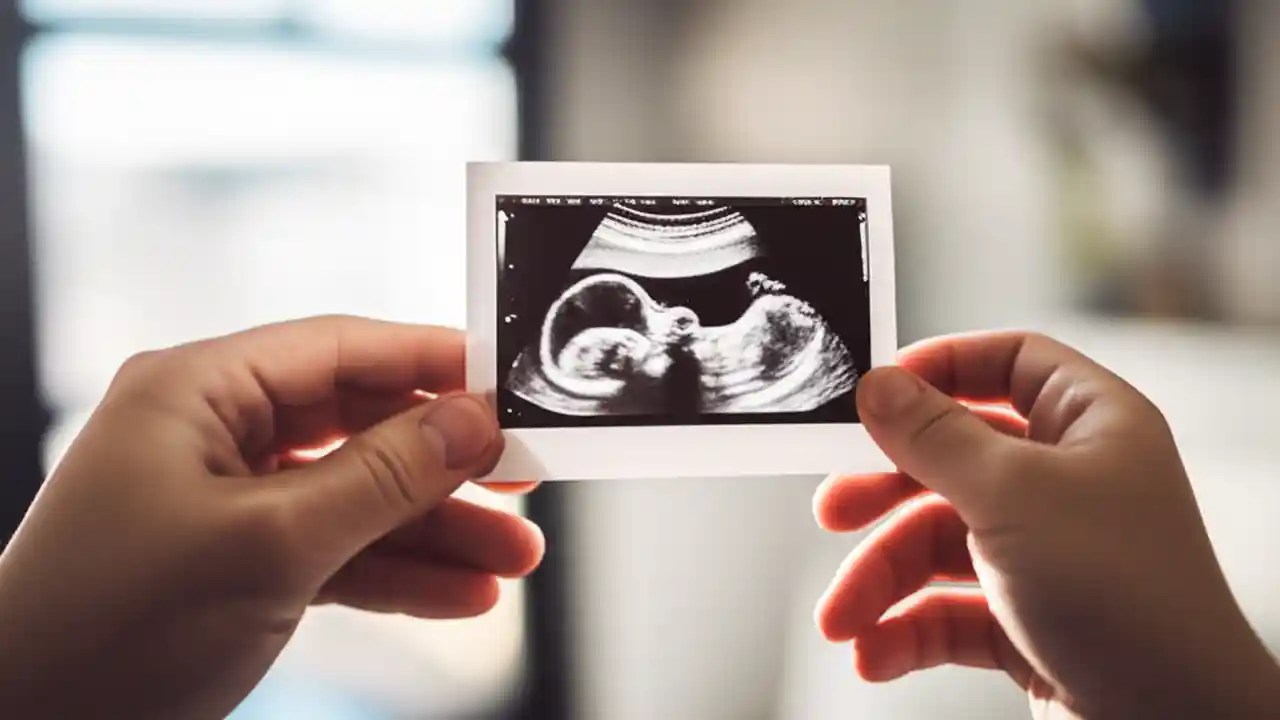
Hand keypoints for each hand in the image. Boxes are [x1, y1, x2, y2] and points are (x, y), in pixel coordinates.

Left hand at [0, 316, 542, 719]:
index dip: (431, 365)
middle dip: (446, 468)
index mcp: (197, 392)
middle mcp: (212, 434)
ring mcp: (226, 503)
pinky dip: (397, 574)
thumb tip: (470, 425)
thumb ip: (382, 477)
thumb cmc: (106, 630)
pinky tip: (460, 594)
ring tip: (514, 558)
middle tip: (524, 479)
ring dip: (437, 531)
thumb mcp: (270, 543)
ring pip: (357, 499)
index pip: (340, 352)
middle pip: (360, 428)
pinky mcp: (237, 565)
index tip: (506, 386)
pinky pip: (336, 553)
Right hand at [814, 332, 1279, 718]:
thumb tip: (877, 385)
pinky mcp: (1026, 620)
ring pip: (938, 545)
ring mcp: (1046, 554)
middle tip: (832, 511)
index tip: (875, 392)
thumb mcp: (1013, 495)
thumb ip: (935, 437)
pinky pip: (948, 610)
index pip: (1009, 363)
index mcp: (1089, 425)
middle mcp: (1068, 483)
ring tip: (841, 620)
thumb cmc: (1123, 594)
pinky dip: (905, 630)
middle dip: (884, 494)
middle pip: (951, 460)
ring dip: (880, 581)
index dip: (942, 367)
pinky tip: (874, 653)